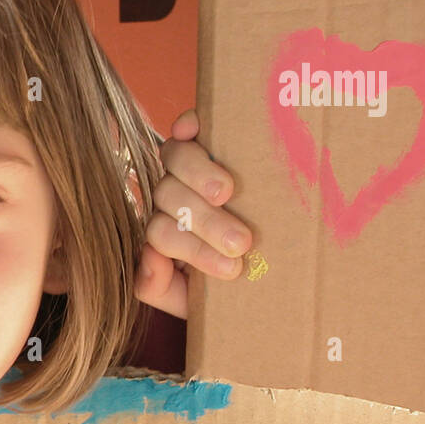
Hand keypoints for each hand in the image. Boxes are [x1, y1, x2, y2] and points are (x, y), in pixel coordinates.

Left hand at [135, 109, 252, 319]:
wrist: (274, 274)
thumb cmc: (233, 278)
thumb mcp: (194, 297)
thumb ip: (159, 288)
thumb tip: (151, 261)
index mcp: (167, 229)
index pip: (160, 233)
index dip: (191, 248)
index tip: (232, 268)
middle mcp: (172, 195)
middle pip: (168, 197)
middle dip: (204, 221)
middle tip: (241, 241)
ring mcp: (187, 163)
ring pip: (174, 159)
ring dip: (198, 176)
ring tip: (227, 192)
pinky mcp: (206, 135)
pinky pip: (186, 126)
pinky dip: (188, 126)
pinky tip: (196, 132)